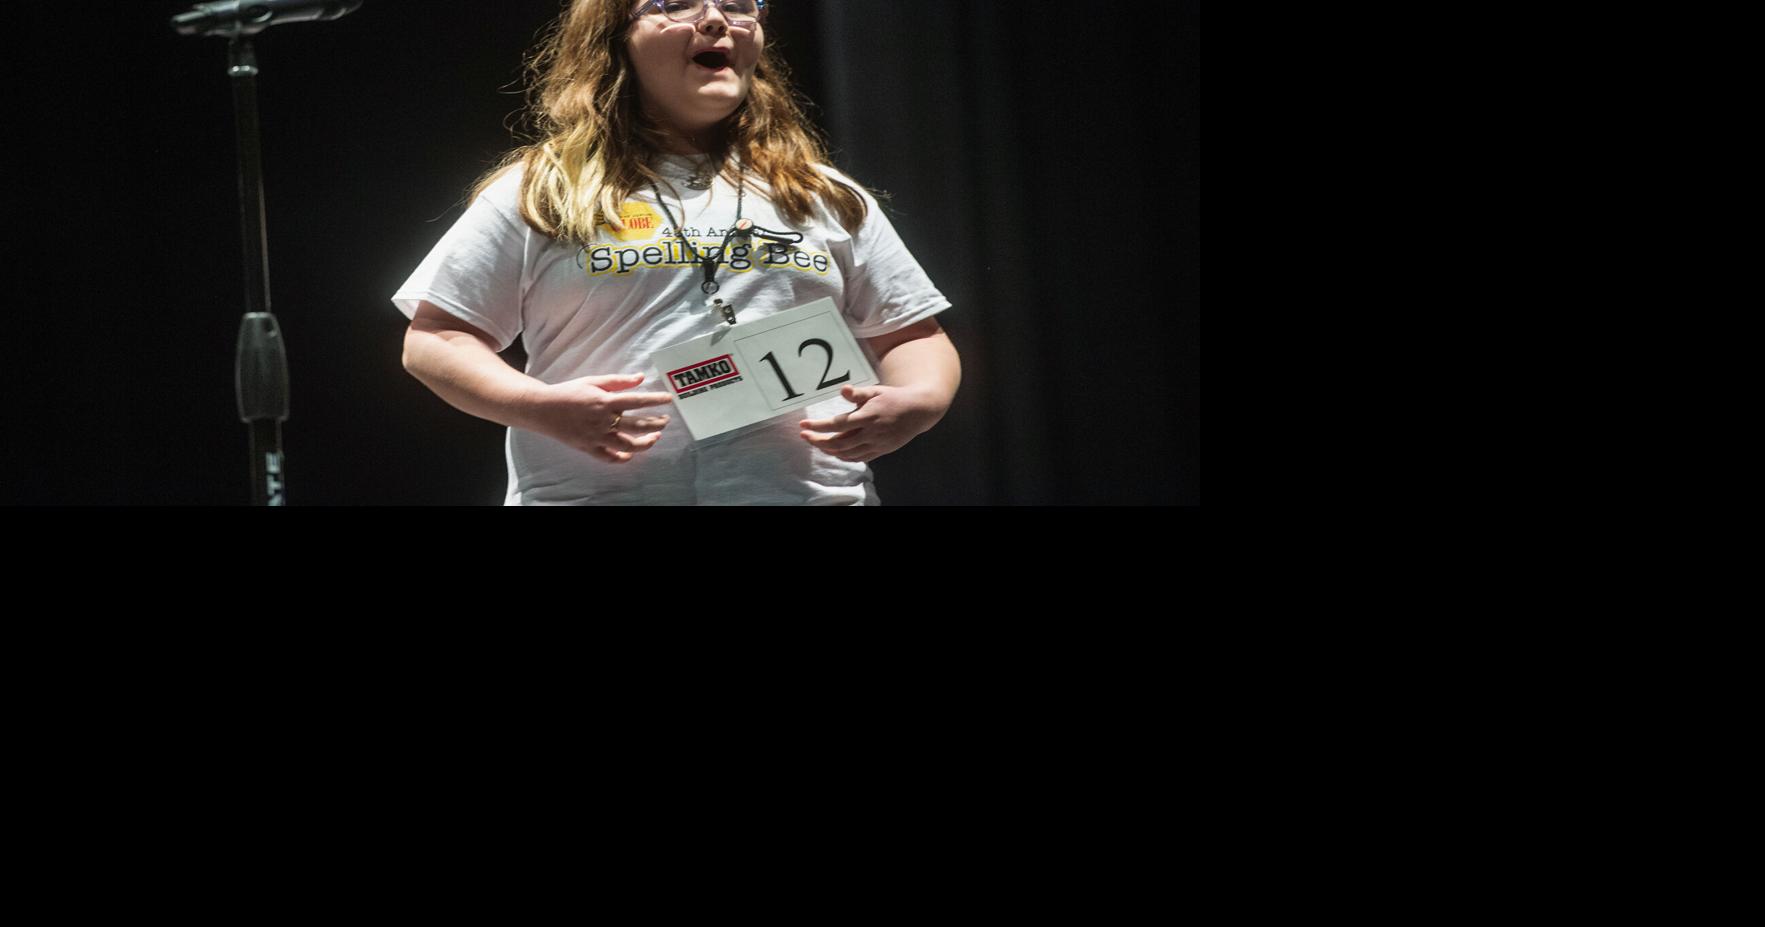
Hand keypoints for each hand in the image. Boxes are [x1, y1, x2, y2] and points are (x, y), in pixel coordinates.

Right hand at [526, 373, 673, 463]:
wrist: (543, 408)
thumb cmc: (568, 392)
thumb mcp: (593, 381)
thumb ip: (618, 381)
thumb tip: (640, 377)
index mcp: (605, 401)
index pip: (637, 401)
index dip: (655, 401)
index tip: (669, 400)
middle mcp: (603, 420)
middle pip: (637, 425)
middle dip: (655, 423)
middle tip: (665, 421)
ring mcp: (597, 436)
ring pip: (628, 445)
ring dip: (645, 443)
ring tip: (654, 438)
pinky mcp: (589, 447)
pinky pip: (610, 457)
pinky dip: (623, 458)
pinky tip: (631, 454)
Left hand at [799, 384, 942, 462]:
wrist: (918, 411)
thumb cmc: (893, 398)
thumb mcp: (876, 391)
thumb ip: (857, 393)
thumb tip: (842, 390)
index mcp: (869, 415)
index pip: (838, 424)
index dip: (818, 427)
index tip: (803, 425)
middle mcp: (872, 432)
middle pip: (839, 443)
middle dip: (818, 441)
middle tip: (804, 436)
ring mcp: (877, 444)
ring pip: (847, 453)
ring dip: (828, 450)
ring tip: (816, 443)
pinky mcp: (881, 450)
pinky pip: (858, 457)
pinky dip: (843, 456)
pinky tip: (834, 451)